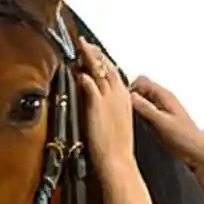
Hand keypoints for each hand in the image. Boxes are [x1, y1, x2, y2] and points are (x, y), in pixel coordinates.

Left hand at [76, 38, 134, 165]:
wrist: (117, 160)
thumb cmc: (117, 147)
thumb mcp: (118, 122)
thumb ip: (109, 108)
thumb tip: (101, 100)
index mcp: (124, 100)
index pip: (114, 75)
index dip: (104, 63)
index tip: (97, 55)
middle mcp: (118, 96)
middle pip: (108, 68)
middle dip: (96, 54)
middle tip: (87, 43)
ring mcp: (108, 100)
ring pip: (99, 72)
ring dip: (90, 58)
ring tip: (82, 47)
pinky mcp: (97, 106)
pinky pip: (90, 86)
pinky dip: (84, 77)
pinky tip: (78, 71)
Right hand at [128, 76, 203, 169]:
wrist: (197, 152)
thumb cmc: (183, 137)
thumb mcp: (160, 122)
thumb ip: (144, 108)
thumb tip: (128, 95)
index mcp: (164, 95)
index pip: (141, 81)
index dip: (129, 88)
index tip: (120, 101)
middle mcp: (163, 99)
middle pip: (141, 90)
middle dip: (131, 97)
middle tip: (122, 111)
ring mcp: (163, 109)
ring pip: (144, 101)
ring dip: (135, 107)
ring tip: (127, 119)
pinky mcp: (163, 119)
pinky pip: (147, 111)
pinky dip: (140, 114)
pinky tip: (137, 125)